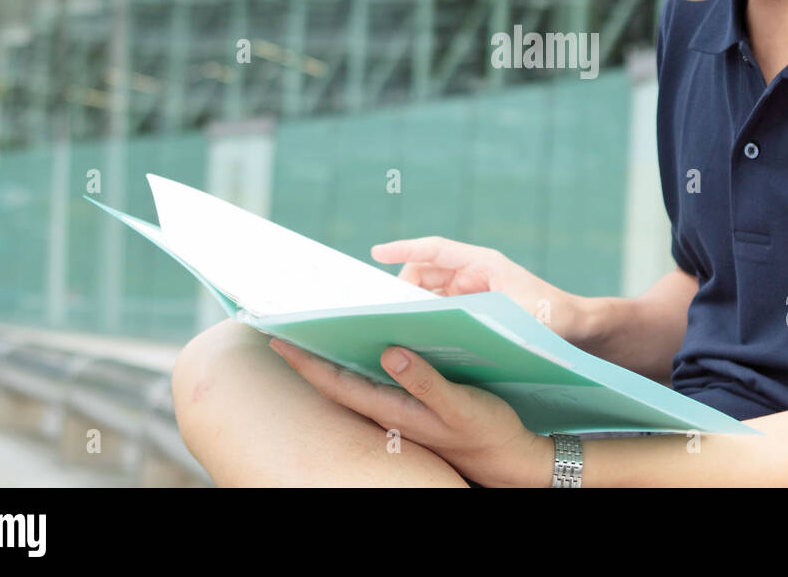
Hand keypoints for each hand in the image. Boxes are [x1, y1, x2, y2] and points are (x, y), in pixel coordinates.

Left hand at [269, 338, 554, 487]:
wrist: (507, 459)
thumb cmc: (486, 431)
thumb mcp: (460, 405)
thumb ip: (425, 381)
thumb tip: (389, 351)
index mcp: (393, 410)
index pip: (337, 383)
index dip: (306, 362)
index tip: (279, 338)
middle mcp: (388, 412)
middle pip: (336, 383)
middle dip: (308, 358)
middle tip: (284, 328)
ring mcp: (398, 412)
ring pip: (352, 383)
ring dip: (330, 360)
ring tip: (311, 334)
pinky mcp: (412, 409)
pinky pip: (373, 383)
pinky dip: (358, 364)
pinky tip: (360, 350)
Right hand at [371, 236, 587, 341]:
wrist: (575, 327)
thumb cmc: (554, 315)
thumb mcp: (522, 316)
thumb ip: (488, 316)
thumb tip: (451, 321)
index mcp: (483, 263)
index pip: (435, 250)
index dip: (404, 249)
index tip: (377, 253)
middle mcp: (473, 273)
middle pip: (424, 271)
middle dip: (402, 286)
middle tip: (381, 310)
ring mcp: (471, 290)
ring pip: (428, 291)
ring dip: (411, 304)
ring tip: (390, 324)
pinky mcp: (471, 308)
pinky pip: (440, 308)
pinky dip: (424, 318)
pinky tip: (414, 337)